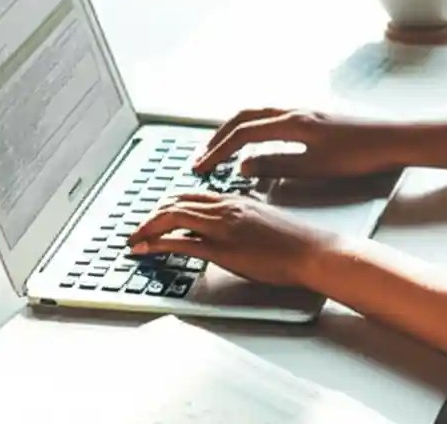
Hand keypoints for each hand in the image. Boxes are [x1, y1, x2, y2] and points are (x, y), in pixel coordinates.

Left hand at [127, 192, 336, 287]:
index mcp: (235, 199)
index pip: (191, 195)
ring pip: (172, 216)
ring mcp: (222, 226)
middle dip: (151, 214)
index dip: (167, 204)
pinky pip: (180, 242)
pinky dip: (156, 243)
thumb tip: (222, 228)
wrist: (312, 252)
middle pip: (175, 201)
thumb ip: (239, 220)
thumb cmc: (295, 242)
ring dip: (147, 227)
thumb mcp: (263, 222)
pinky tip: (144, 249)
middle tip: (137, 228)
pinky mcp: (222, 249)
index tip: (155, 215)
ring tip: (133, 239)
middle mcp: (225, 207)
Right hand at [192, 108, 405, 179]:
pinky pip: (274, 117)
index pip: (242, 133)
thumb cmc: (360, 155)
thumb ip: (278, 165)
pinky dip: (255, 128)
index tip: (200, 167)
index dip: (217, 151)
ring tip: (222, 150)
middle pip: (244, 116)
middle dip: (218, 136)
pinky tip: (258, 143)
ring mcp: (305, 111)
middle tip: (202, 157)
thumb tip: (244, 166)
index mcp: (292, 122)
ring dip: (236, 130)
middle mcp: (294, 111)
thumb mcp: (316, 167)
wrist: (395, 139)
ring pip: (259, 114)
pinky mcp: (315, 117)